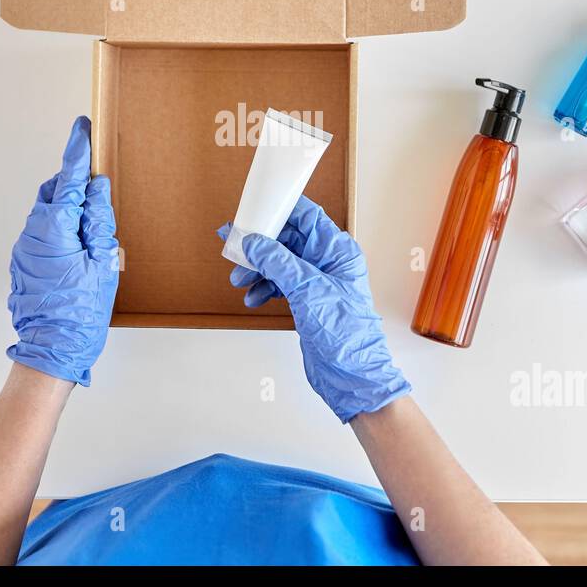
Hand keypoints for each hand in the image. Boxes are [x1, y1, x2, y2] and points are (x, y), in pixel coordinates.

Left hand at [7, 116, 118, 385]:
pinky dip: (60, 231)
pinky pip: (42, 235)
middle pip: (54, 193)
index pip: (69, 179)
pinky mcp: (23, 264)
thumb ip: (98, 221)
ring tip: (93, 230)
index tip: (82, 128)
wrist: (52, 350)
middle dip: (74, 184)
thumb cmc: (80, 313)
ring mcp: (24, 250)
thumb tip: (97, 190)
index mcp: (54, 228)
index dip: (77, 150)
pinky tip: (78, 249)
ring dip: (68, 211)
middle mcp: (32, 233)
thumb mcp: (103, 262)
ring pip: (47, 214)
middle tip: (98, 187)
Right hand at [218, 197, 410, 422]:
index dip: (279, 211)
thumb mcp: (308, 289)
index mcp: (338, 251)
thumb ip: (278, 262)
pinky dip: (263, 289)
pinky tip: (253, 298)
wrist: (352, 376)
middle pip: (288, 240)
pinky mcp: (307, 302)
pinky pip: (280, 285)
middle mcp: (328, 263)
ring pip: (280, 264)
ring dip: (257, 270)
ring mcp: (317, 283)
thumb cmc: (346, 335)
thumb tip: (254, 242)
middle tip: (235, 246)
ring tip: (239, 280)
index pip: (307, 217)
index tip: (253, 209)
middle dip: (260, 245)